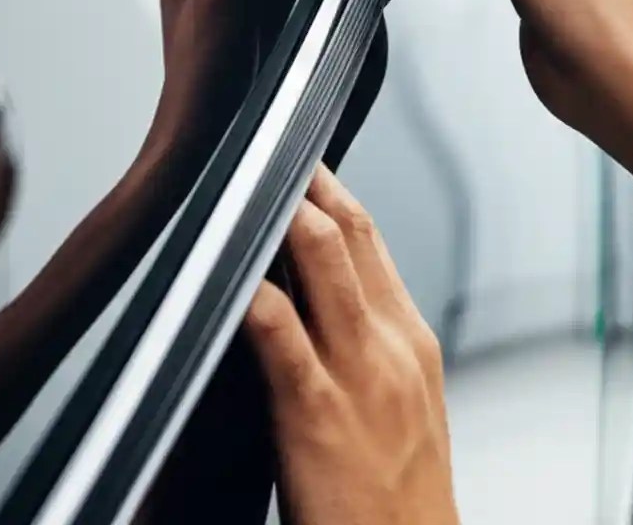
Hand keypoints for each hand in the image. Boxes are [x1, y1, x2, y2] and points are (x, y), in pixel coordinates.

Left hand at [243, 166, 457, 524]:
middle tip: (267, 143)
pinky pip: (278, 331)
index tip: (299, 160)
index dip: (333, 189)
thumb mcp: (397, 401)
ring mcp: (357, 373)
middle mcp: (389, 344)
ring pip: (320, 260)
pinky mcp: (316, 410)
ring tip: (244, 177)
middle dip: (307, 180)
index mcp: (409, 339)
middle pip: (349, 232)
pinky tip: (224, 267)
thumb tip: (303, 292)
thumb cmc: (398, 490)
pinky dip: (251, 290)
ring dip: (282, 212)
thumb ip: (360, 341)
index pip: (371, 239)